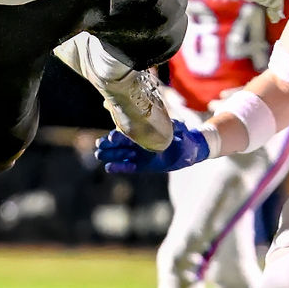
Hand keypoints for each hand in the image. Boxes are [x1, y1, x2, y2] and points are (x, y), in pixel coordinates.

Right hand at [95, 121, 209, 172]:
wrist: (189, 147)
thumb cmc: (182, 133)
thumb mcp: (177, 126)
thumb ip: (171, 124)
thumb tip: (170, 120)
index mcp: (143, 130)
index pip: (128, 132)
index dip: (120, 134)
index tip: (113, 136)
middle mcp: (139, 141)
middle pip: (120, 143)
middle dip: (109, 144)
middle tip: (99, 146)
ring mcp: (140, 153)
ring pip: (122, 154)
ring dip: (111, 155)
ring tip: (99, 155)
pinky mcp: (144, 165)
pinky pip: (130, 166)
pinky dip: (120, 167)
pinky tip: (109, 167)